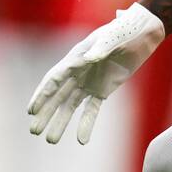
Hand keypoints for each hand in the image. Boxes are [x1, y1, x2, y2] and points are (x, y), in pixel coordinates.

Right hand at [28, 3, 165, 144]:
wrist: (140, 34)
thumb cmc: (124, 30)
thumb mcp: (113, 37)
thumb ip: (101, 48)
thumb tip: (89, 58)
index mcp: (76, 58)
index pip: (54, 79)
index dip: (42, 95)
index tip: (31, 111)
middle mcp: (78, 72)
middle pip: (57, 96)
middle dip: (46, 113)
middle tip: (34, 132)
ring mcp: (88, 82)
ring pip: (70, 106)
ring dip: (60, 122)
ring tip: (51, 140)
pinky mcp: (102, 90)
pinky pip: (92, 110)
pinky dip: (86, 124)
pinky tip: (81, 140)